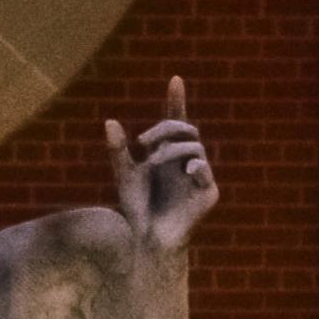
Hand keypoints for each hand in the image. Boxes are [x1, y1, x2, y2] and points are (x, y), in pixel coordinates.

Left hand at [104, 79, 216, 251]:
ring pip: (194, 148)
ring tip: (153, 161)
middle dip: (165, 129)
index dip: (176, 101)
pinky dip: (195, 167)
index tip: (175, 79)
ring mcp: (200, 177)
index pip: (176, 121)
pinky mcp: (208, 193)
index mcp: (169, 153)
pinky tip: (184, 171)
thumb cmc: (138, 209)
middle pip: (185, 129)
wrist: (148, 239)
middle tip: (143, 143)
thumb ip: (118, 151)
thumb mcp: (124, 176)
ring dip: (172, 149)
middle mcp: (187, 161)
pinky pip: (205, 172)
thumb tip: (109, 120)